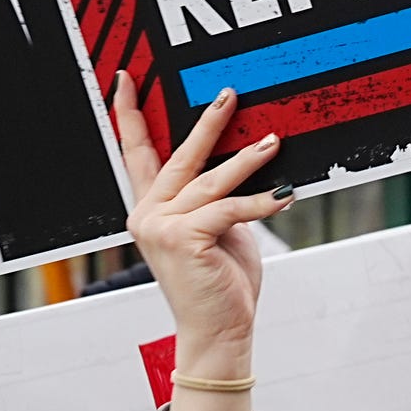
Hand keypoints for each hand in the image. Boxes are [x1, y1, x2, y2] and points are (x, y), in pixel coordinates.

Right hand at [116, 75, 286, 371]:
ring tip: (272, 142)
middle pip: (179, 157)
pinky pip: (228, 208)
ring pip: (210, 180)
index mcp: (151, 209)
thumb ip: (216, 200)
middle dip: (207, 123)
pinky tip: (286, 194)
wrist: (218, 330)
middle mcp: (148, 214)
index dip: (129, 114)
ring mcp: (161, 226)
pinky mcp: (183, 238)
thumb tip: (240, 166)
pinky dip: (260, 201)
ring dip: (246, 159)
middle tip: (228, 95)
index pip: (137, 153)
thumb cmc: (220, 284)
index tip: (125, 80)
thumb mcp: (218, 232)